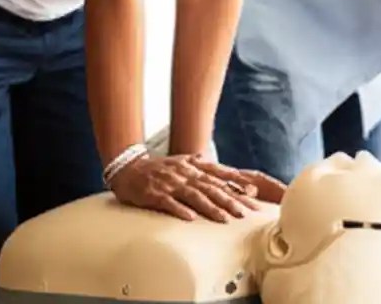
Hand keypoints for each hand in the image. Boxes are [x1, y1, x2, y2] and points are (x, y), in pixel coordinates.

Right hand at [109, 153, 286, 221]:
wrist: (128, 167)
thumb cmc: (159, 168)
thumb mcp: (184, 162)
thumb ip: (205, 167)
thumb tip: (229, 172)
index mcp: (194, 166)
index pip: (220, 176)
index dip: (237, 185)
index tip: (253, 195)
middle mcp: (185, 173)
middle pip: (211, 187)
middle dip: (230, 200)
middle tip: (245, 212)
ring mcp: (170, 183)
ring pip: (194, 195)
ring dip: (211, 207)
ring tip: (224, 219)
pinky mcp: (155, 194)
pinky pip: (169, 203)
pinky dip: (180, 210)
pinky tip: (191, 218)